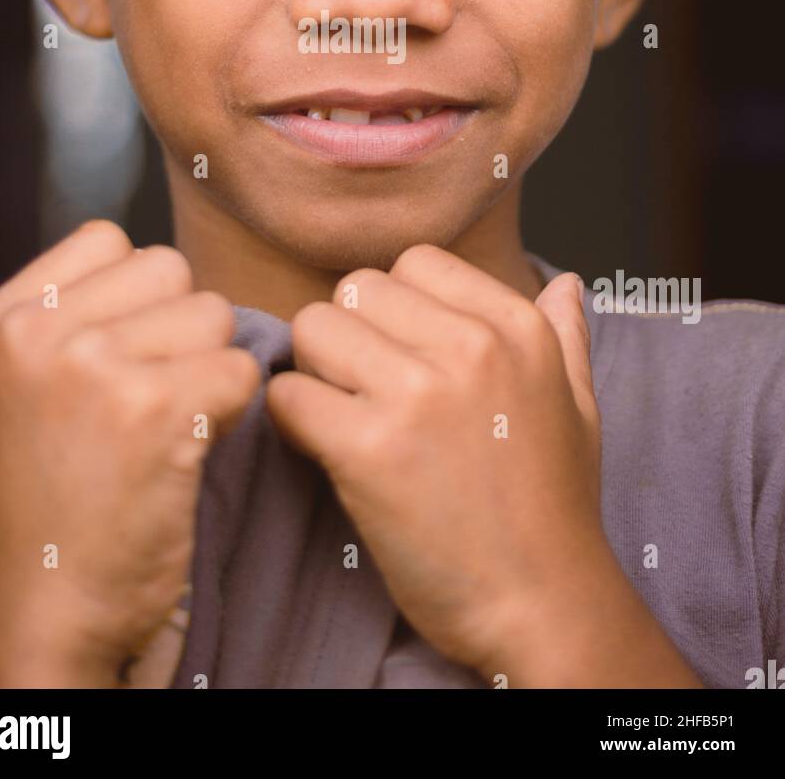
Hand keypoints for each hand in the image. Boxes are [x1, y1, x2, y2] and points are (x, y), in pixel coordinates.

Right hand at [0, 220, 260, 685]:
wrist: (54, 603)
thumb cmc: (61, 490)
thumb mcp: (30, 380)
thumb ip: (79, 310)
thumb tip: (172, 267)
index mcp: (0, 317)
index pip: (109, 238)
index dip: (137, 298)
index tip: (115, 363)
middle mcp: (34, 331)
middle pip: (170, 268)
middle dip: (179, 329)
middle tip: (146, 400)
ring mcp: (90, 364)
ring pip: (213, 314)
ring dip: (209, 369)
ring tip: (163, 427)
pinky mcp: (152, 408)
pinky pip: (242, 369)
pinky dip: (234, 411)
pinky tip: (186, 452)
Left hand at [265, 244, 603, 677]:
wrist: (544, 605)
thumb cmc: (555, 508)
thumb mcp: (578, 407)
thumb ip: (565, 335)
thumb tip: (564, 280)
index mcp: (518, 327)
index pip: (414, 262)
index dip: (393, 307)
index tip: (397, 354)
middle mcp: (470, 346)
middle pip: (355, 290)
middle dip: (347, 334)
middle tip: (358, 388)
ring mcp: (419, 394)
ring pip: (314, 329)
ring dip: (313, 372)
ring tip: (338, 416)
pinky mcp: (369, 449)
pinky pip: (289, 395)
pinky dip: (291, 421)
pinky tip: (321, 449)